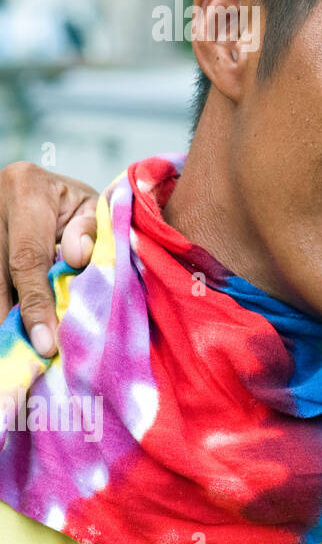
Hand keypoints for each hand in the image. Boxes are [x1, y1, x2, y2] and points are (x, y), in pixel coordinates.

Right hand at [0, 162, 98, 356]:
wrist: (45, 187)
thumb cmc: (74, 201)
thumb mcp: (91, 205)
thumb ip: (90, 229)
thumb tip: (77, 257)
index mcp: (26, 187)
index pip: (28, 259)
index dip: (35, 304)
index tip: (46, 342)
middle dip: (12, 318)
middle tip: (29, 355)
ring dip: (3, 313)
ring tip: (14, 348)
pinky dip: (2, 301)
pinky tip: (8, 325)